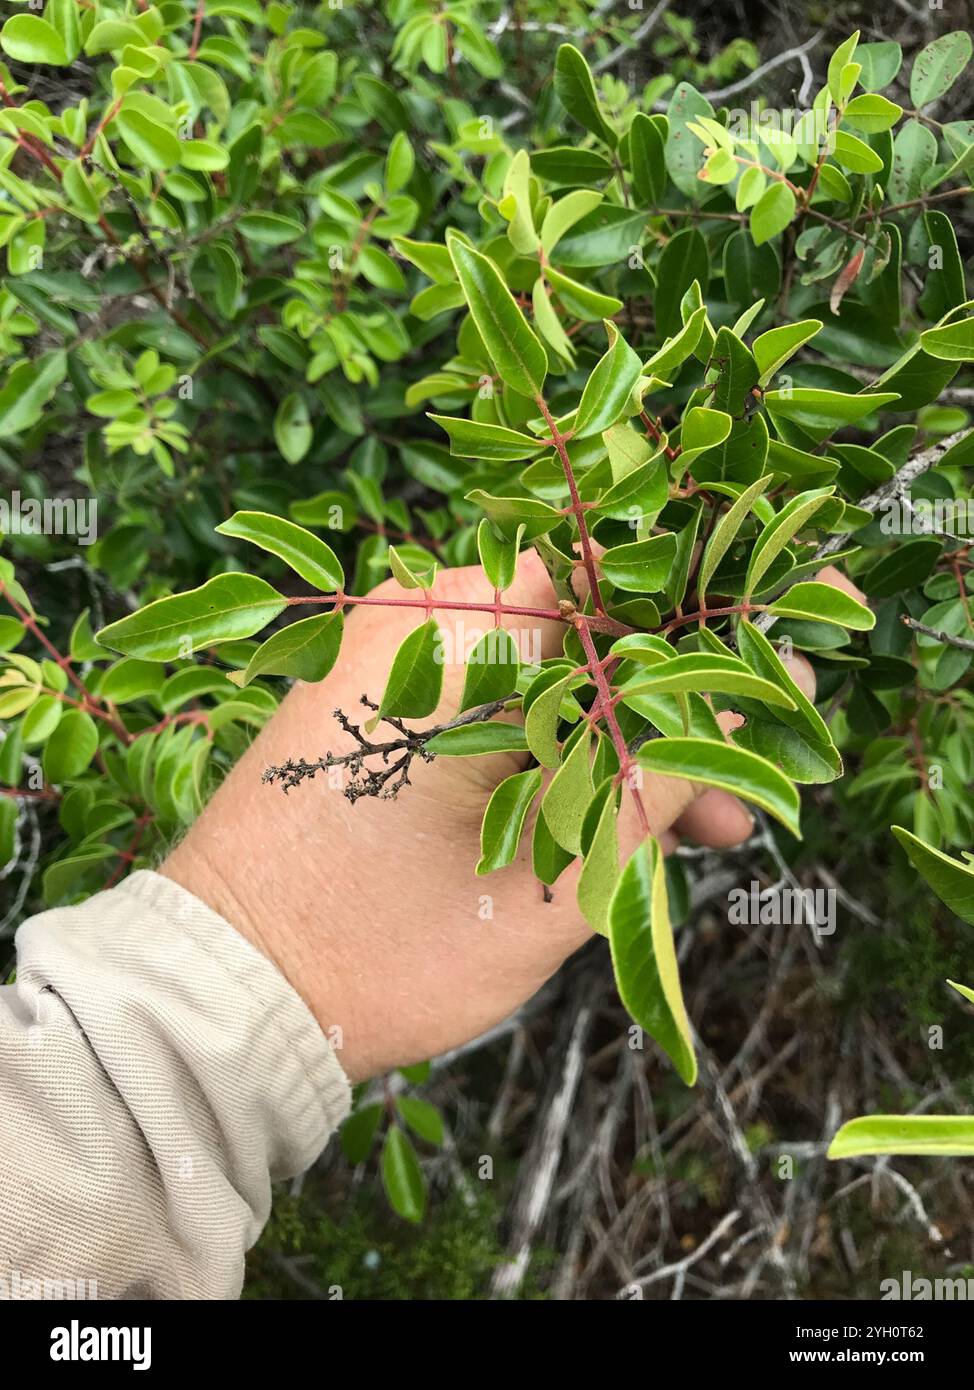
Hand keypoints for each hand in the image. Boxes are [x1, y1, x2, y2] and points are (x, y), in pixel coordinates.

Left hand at [161, 555, 846, 1080]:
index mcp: (461, 625)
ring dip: (629, 737)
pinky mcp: (389, 710)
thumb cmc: (386, 939)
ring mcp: (399, 660)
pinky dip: (565, 749)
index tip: (795, 641)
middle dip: (686, 701)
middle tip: (746, 788)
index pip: (625, 564)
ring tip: (699, 827)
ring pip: (558, 672)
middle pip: (599, 624)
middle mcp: (424, 616)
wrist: (233, 993)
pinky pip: (506, 704)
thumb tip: (765, 698)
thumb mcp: (556, 866)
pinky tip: (620, 814)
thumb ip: (663, 771)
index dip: (718, 602)